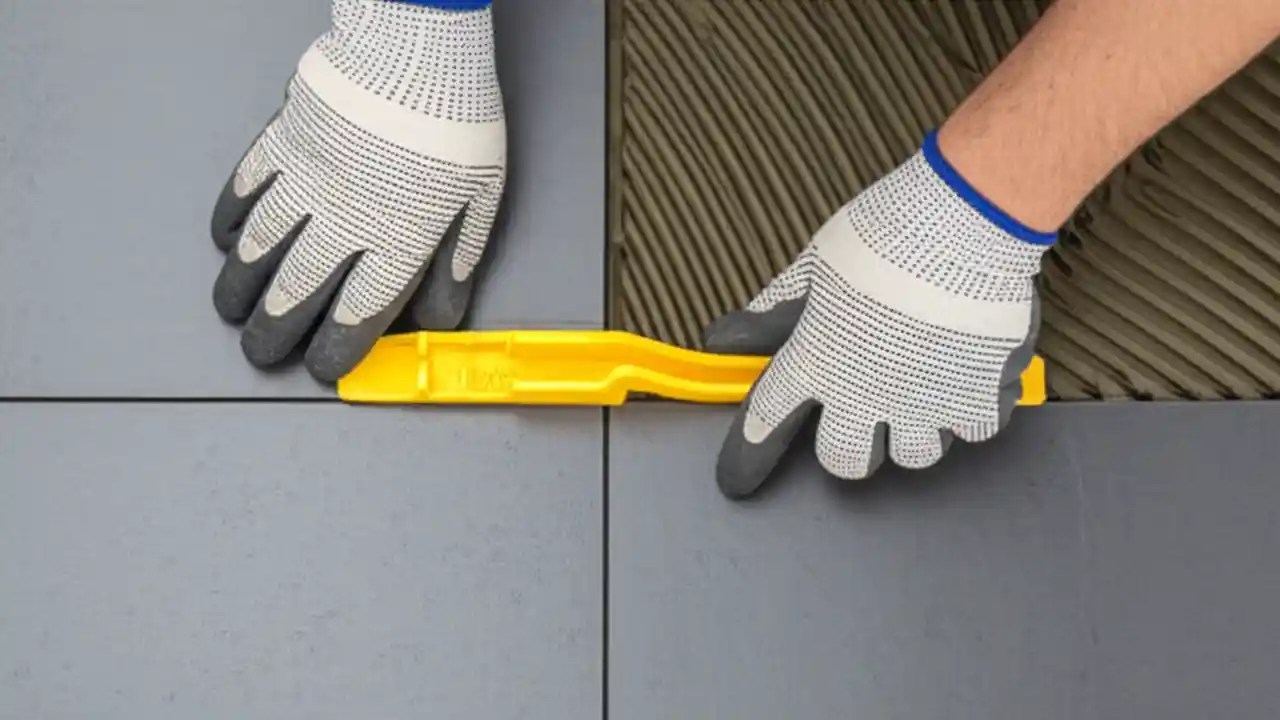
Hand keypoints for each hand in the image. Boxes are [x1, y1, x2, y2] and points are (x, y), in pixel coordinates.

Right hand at [210, 0, 504, 381]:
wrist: (415, 50)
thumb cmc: (455, 123)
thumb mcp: (480, 202)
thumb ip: (453, 265)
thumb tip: (438, 318)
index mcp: (396, 242)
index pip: (356, 317)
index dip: (336, 351)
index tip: (323, 368)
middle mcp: (342, 222)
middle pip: (297, 293)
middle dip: (275, 332)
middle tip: (263, 353)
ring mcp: (305, 182)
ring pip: (259, 249)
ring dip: (241, 286)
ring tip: (233, 310)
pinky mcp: (284, 142)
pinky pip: (246, 189)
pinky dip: (232, 218)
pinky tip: (227, 238)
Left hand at [704, 132, 1052, 496]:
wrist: (967, 222)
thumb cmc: (886, 234)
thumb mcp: (814, 266)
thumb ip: (773, 313)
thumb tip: (718, 339)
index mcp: (815, 362)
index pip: (765, 421)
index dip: (745, 457)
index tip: (736, 481)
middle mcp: (865, 397)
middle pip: (845, 462)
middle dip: (848, 446)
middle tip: (862, 417)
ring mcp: (926, 405)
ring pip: (915, 456)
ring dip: (915, 430)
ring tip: (923, 389)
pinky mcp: (981, 401)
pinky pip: (976, 430)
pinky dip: (974, 409)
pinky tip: (971, 377)